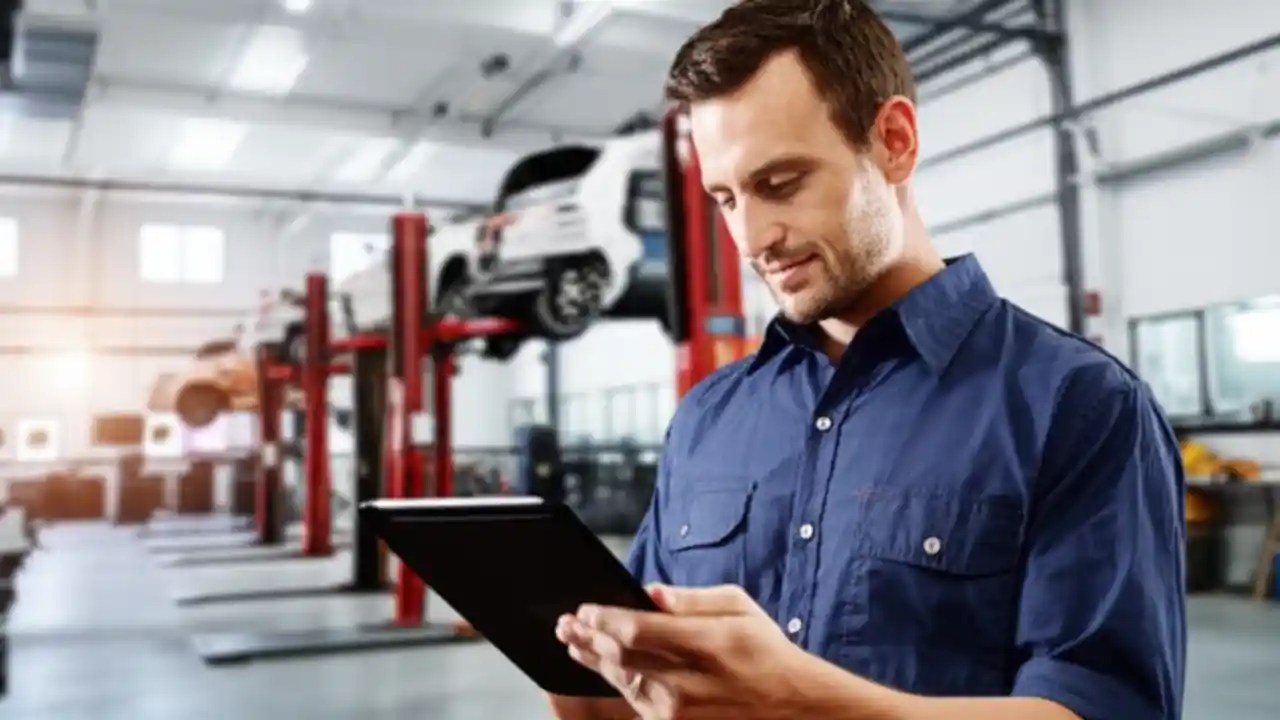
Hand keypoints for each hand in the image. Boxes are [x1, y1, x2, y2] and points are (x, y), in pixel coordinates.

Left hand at [555, 584, 818, 719]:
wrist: (792, 709)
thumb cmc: (765, 653)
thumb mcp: (739, 609)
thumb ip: (692, 600)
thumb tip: (651, 592)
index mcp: (707, 645)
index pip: (638, 629)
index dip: (603, 619)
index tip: (583, 609)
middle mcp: (688, 683)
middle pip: (621, 657)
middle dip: (587, 638)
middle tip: (564, 624)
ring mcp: (679, 712)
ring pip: (622, 680)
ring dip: (593, 659)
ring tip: (572, 642)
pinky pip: (636, 700)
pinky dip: (615, 679)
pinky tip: (601, 666)